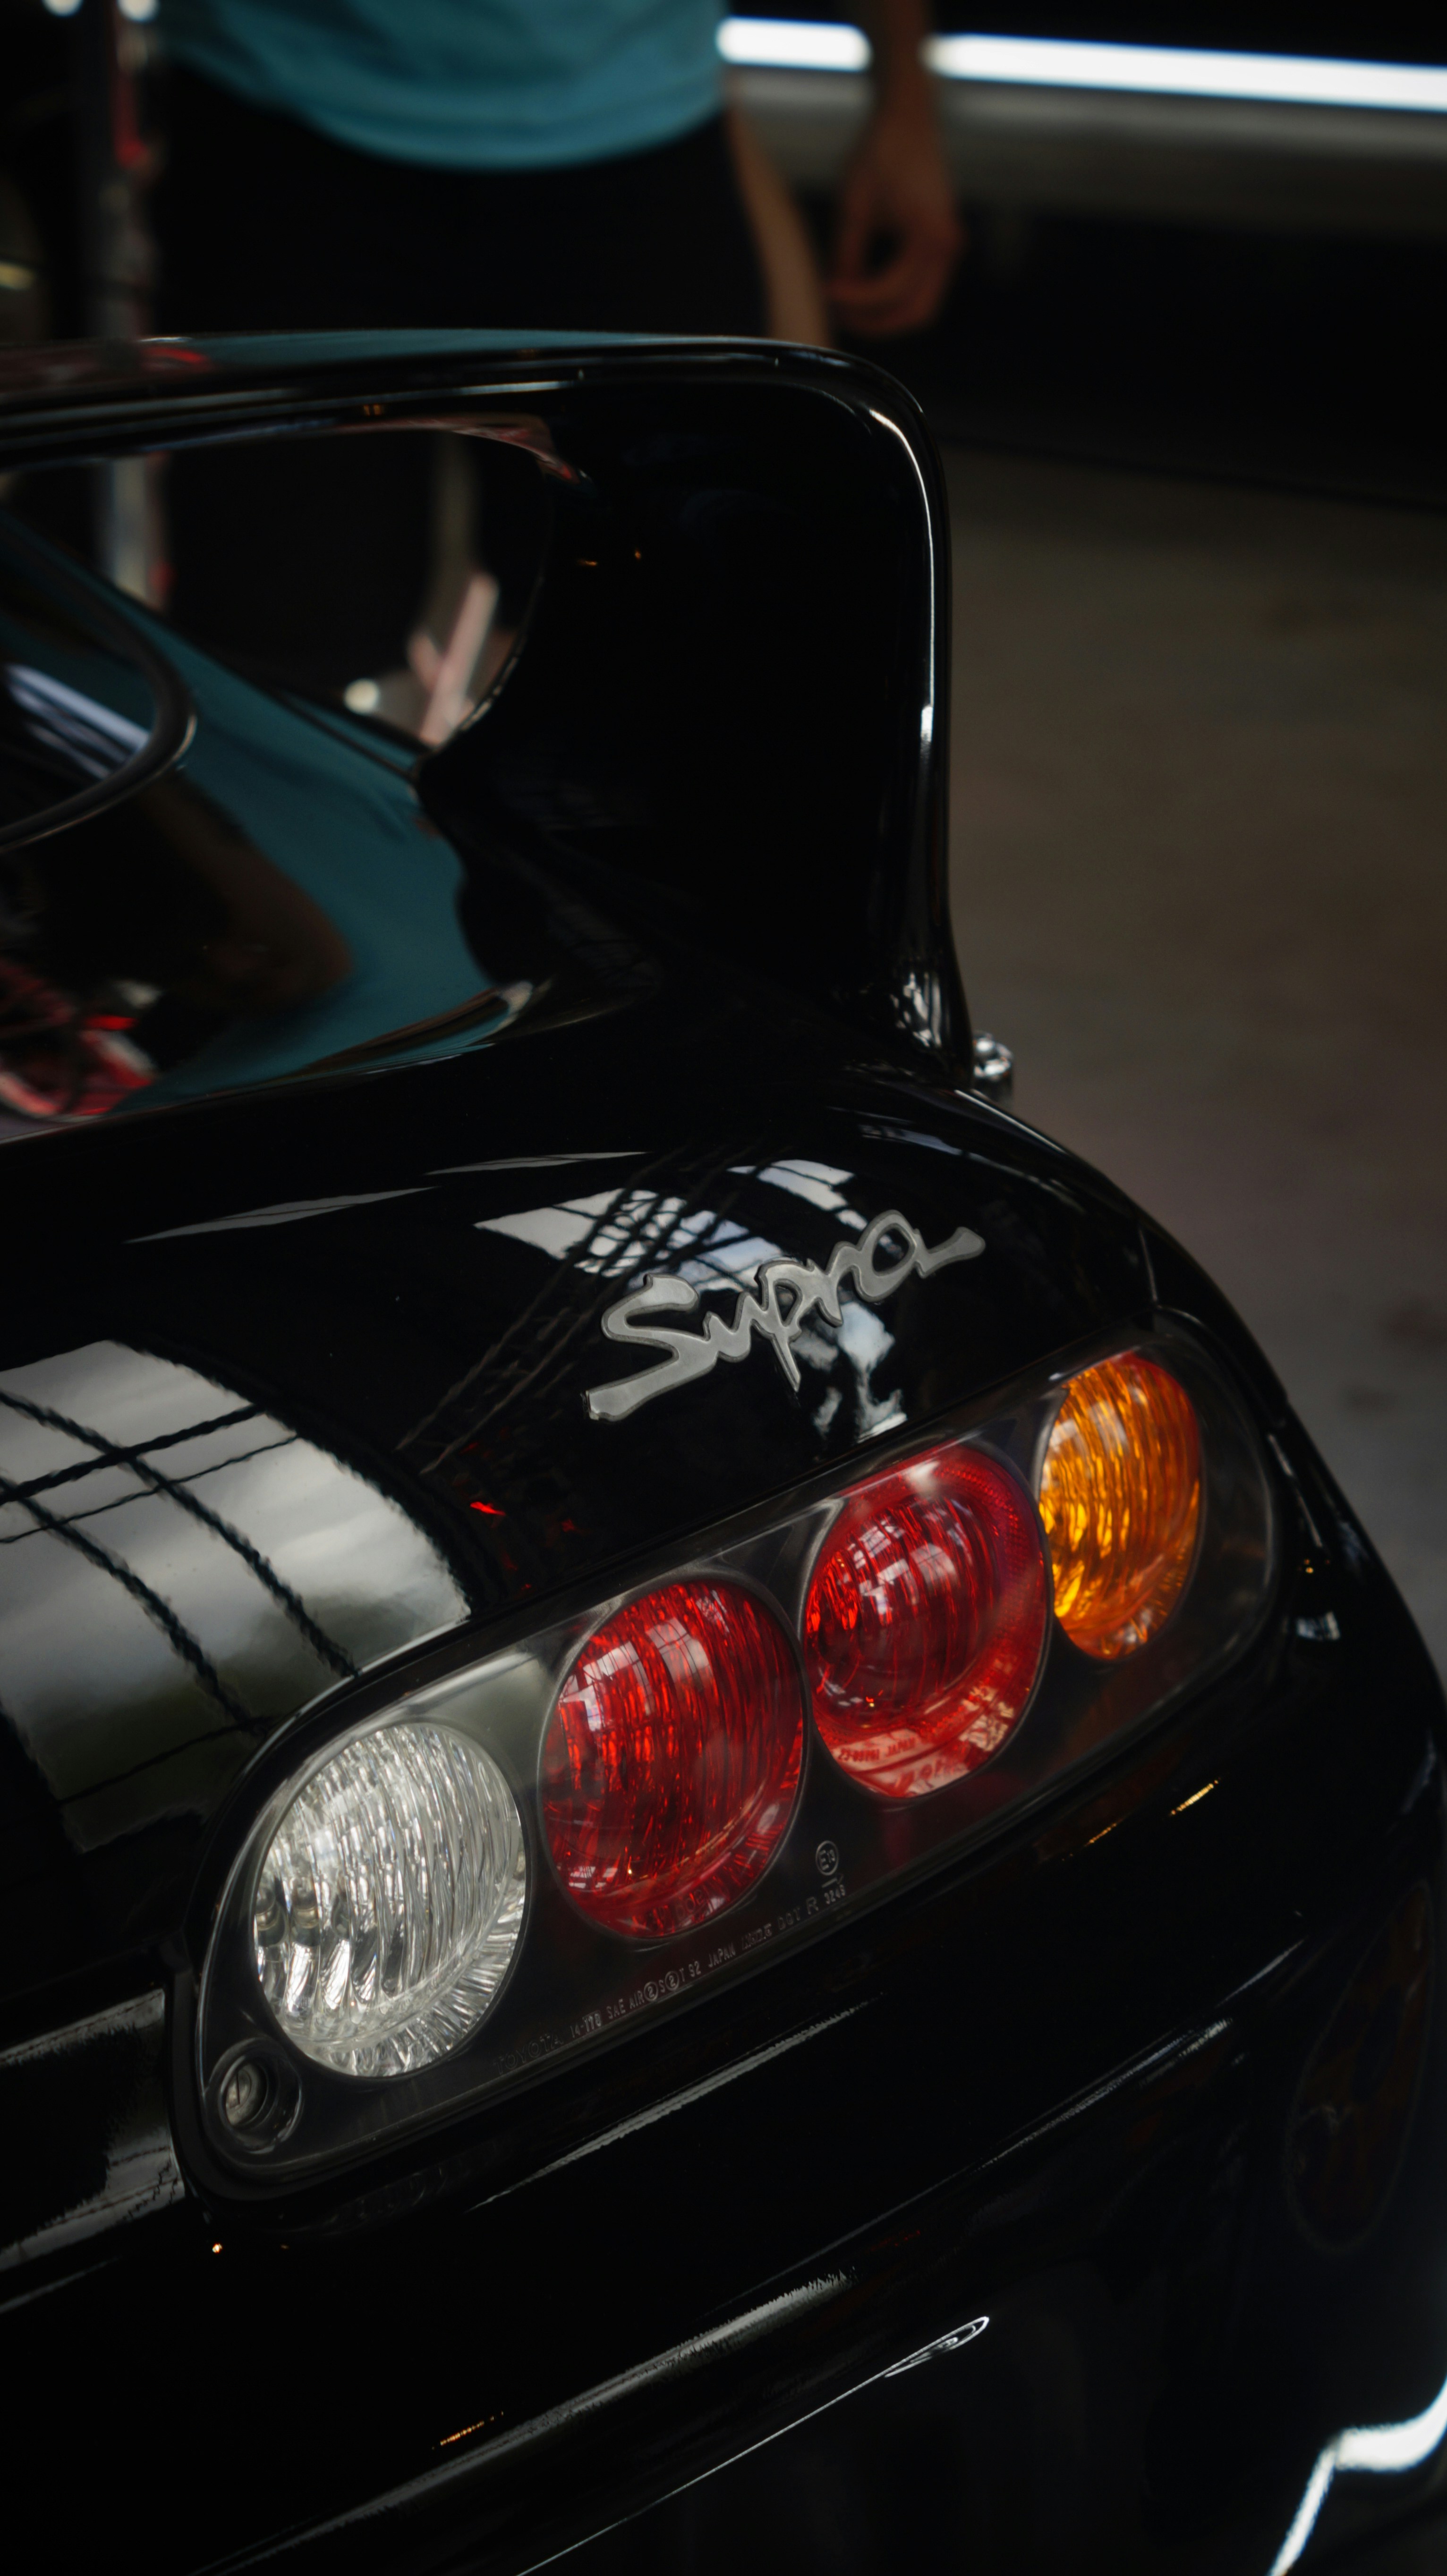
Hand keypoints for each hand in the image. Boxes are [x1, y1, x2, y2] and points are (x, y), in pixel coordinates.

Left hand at [827, 77, 963, 338]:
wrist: (909, 117)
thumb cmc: (880, 152)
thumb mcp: (853, 205)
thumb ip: (846, 255)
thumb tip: (837, 296)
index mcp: (929, 233)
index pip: (890, 288)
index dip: (855, 299)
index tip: (826, 293)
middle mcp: (948, 245)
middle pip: (915, 312)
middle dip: (876, 323)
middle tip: (841, 318)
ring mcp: (950, 246)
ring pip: (922, 307)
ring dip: (887, 316)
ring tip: (851, 309)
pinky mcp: (943, 244)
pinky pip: (922, 289)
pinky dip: (896, 299)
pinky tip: (865, 293)